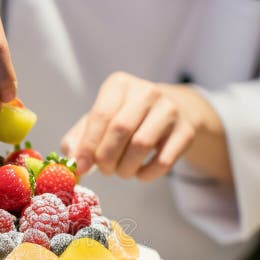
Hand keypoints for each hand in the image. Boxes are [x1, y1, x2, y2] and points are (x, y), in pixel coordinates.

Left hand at [61, 72, 230, 181]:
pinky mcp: (186, 131)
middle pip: (120, 130)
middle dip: (106, 158)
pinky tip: (140, 173)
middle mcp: (147, 91)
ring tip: (121, 171)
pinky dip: (146, 175)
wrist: (171, 111)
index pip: (101, 116)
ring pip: (141, 146)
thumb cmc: (125, 117)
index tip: (81, 167)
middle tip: (104, 170)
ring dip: (125, 168)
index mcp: (120, 84)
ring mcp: (170, 110)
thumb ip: (79, 138)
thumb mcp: (99, 120)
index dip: (88, 145)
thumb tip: (73, 159)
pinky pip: (163, 161)